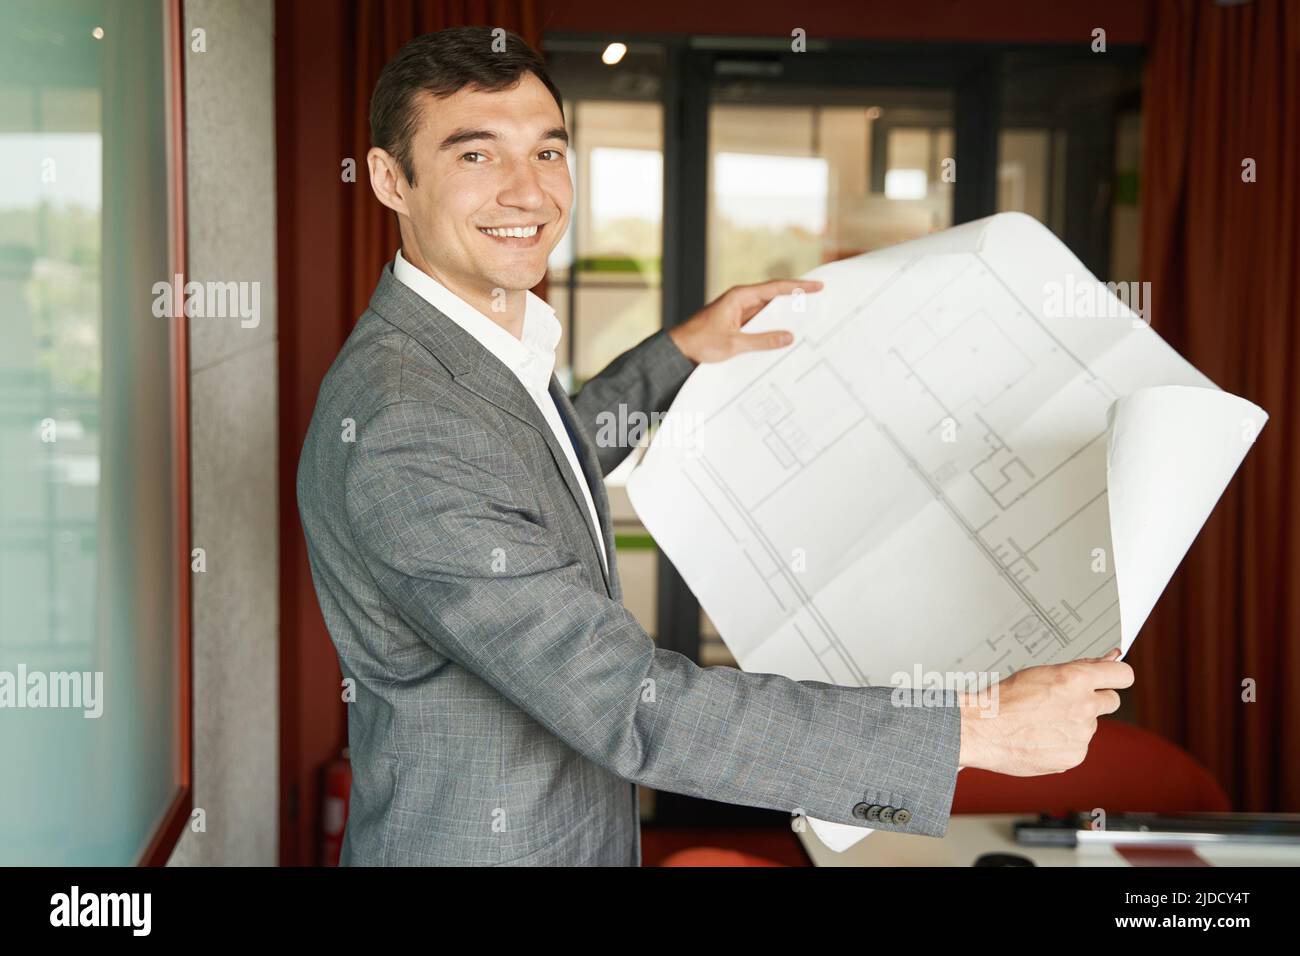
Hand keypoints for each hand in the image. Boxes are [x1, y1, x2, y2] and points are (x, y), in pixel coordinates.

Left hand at [667, 279, 822, 363]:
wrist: (678, 350)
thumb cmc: (700, 342)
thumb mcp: (734, 344)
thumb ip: (762, 340)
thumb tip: (787, 337)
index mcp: (739, 297)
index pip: (775, 288)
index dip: (798, 287)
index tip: (817, 286)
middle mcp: (741, 301)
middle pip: (775, 297)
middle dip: (796, 299)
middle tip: (820, 300)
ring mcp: (739, 312)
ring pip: (768, 312)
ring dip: (785, 316)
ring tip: (809, 319)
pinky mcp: (737, 324)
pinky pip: (760, 323)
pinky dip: (772, 327)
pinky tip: (785, 335)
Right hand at [956, 648, 1132, 774]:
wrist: (981, 730)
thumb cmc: (1004, 699)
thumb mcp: (1041, 673)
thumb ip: (1079, 669)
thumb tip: (1108, 659)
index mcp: (1076, 679)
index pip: (1124, 675)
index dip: (1118, 676)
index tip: (1112, 679)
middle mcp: (1084, 706)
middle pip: (1111, 701)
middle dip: (1094, 700)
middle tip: (1066, 702)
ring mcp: (1081, 734)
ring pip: (1090, 725)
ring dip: (1074, 723)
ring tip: (1041, 722)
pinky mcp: (1075, 756)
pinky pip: (1078, 746)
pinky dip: (1064, 744)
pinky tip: (1040, 738)